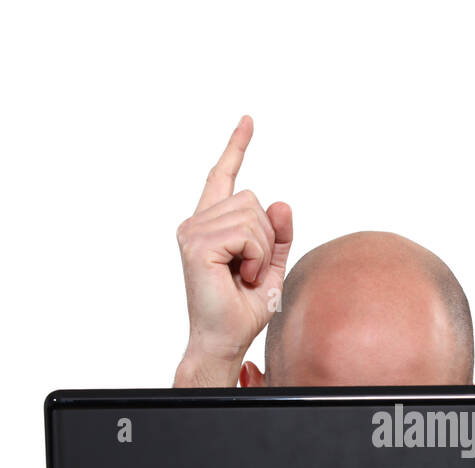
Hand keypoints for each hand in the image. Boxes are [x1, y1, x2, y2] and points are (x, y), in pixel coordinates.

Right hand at [174, 115, 293, 386]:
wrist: (225, 339)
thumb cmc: (242, 309)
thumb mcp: (271, 266)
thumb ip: (278, 235)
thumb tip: (281, 203)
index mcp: (210, 224)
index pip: (222, 176)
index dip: (236, 147)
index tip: (248, 120)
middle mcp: (196, 222)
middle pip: (253, 200)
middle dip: (266, 237)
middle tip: (250, 271)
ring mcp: (193, 231)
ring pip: (254, 216)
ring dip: (262, 251)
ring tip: (243, 276)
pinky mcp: (197, 243)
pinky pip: (248, 232)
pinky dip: (256, 257)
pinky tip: (240, 276)